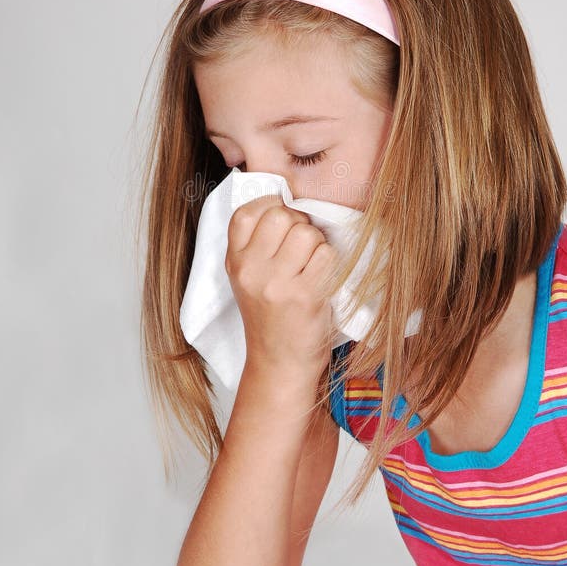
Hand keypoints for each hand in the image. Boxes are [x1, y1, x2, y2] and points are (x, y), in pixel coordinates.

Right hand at [225, 194, 337, 383]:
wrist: (279, 364)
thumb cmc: (271, 316)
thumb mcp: (248, 278)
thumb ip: (258, 243)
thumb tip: (288, 201)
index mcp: (234, 261)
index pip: (247, 212)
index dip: (271, 208)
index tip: (283, 224)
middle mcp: (250, 270)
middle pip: (282, 216)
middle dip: (299, 224)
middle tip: (302, 246)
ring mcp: (276, 284)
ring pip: (307, 233)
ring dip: (318, 244)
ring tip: (312, 266)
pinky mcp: (304, 296)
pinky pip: (326, 255)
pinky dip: (331, 263)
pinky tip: (322, 280)